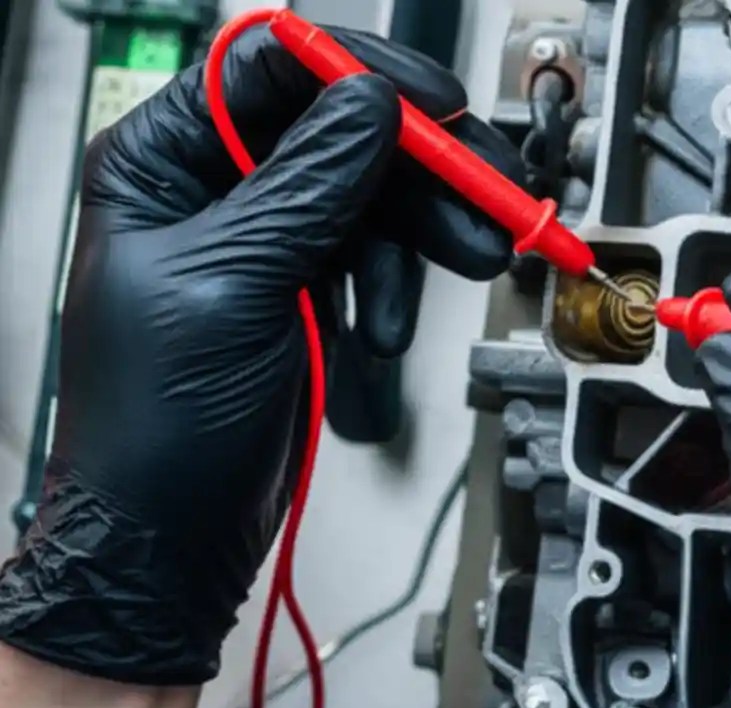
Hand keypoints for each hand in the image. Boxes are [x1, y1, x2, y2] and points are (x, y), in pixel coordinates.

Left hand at [0, 26, 521, 683]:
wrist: (175, 532)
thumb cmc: (158, 421)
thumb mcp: (235, 282)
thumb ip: (309, 184)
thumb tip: (369, 101)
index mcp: (164, 160)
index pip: (273, 69)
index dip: (364, 76)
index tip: (439, 106)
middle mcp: (217, 186)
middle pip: (342, 130)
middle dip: (423, 164)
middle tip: (489, 188)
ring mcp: (266, 236)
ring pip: (372, 191)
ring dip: (429, 227)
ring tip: (477, 256)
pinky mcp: (307, 284)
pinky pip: (377, 251)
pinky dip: (402, 282)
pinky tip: (392, 325)